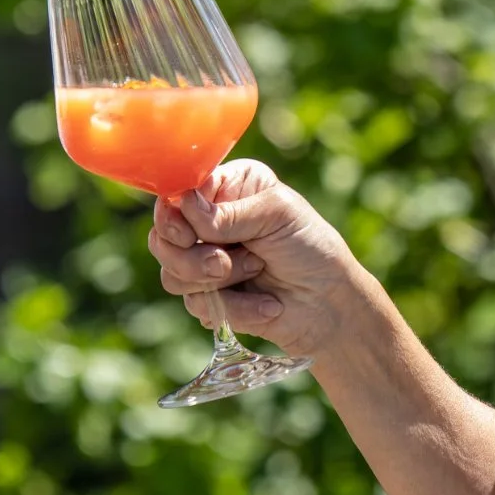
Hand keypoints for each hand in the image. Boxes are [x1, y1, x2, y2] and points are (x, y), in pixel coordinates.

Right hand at [149, 160, 382, 362]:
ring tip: (257, 273)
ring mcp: (206, 258)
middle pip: (163, 236)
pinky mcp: (210, 296)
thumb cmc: (312, 248)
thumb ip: (228, 213)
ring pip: (172, 273)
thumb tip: (183, 204)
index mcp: (229, 186)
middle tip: (222, 264)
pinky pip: (196, 304)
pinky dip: (235, 307)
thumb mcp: (277, 216)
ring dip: (217, 281)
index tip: (187, 233)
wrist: (331, 306)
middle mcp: (211, 220)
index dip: (173, 214)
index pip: (178, 193)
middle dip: (192, 257)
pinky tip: (266, 305)